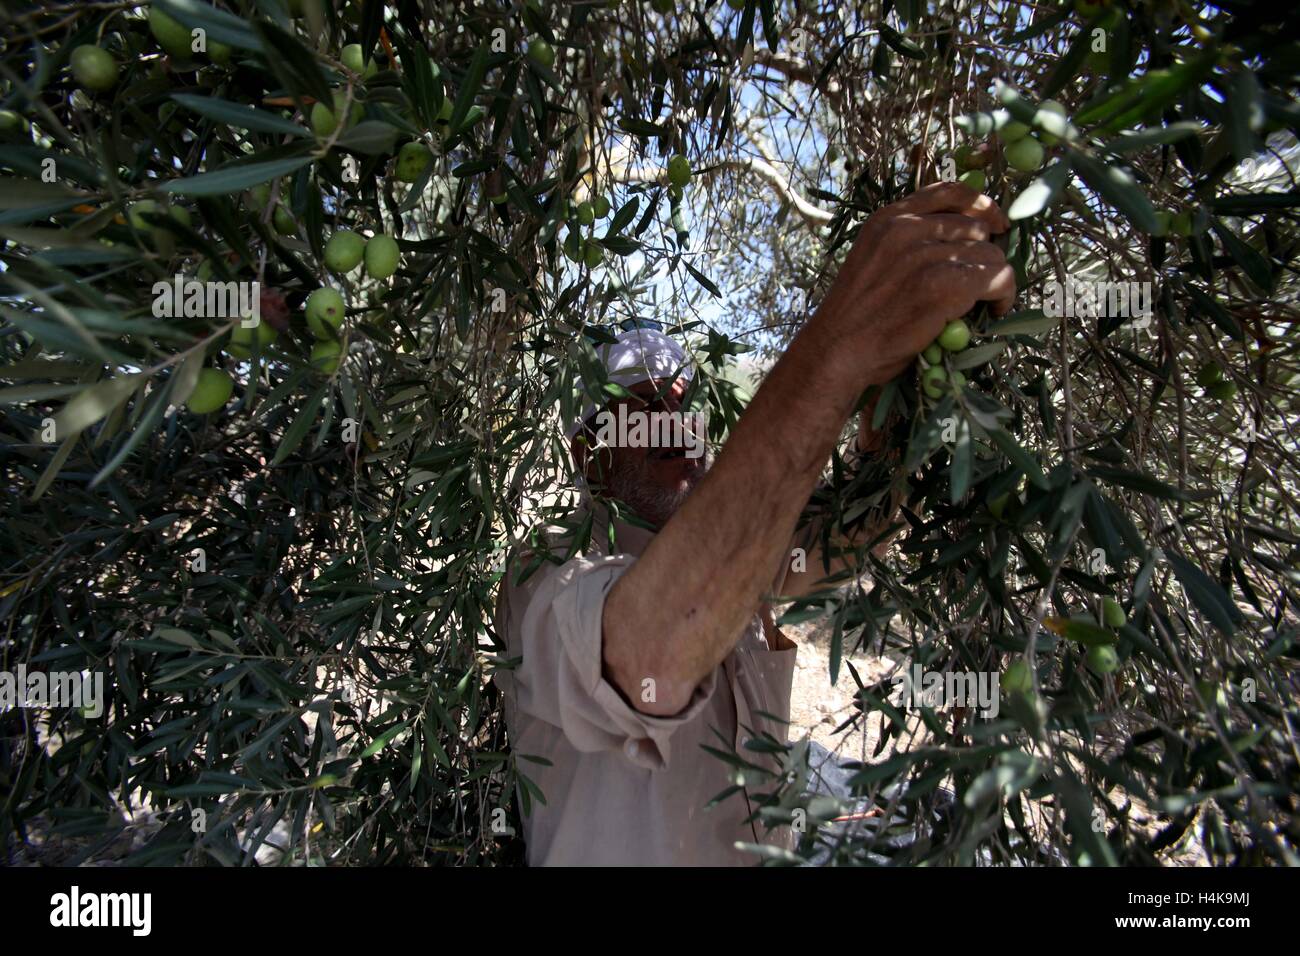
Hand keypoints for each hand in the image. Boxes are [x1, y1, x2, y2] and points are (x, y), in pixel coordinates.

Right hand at [813, 181, 1016, 386]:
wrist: (837, 351)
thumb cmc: (855, 318)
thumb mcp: (872, 260)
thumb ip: (906, 242)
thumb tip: (961, 239)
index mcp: (888, 219)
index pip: (949, 192)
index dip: (981, 205)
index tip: (996, 223)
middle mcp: (908, 229)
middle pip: (976, 228)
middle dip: (983, 255)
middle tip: (978, 284)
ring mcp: (927, 255)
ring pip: (991, 254)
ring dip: (993, 280)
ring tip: (986, 302)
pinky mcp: (945, 284)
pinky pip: (997, 278)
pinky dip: (1003, 295)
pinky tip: (996, 310)